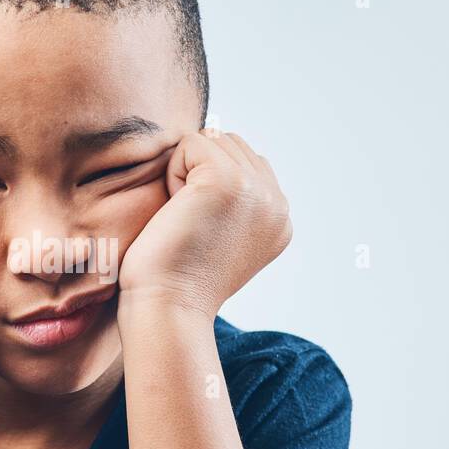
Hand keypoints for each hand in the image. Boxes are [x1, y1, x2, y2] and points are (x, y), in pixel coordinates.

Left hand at [118, 130, 291, 319]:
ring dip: (186, 172)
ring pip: (212, 141)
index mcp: (280, 218)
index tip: (201, 229)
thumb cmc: (176, 277)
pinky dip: (173, 173)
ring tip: (184, 216)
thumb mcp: (223, 235)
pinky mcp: (227, 180)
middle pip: (230, 144)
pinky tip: (176, 212)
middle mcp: (277, 203)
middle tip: (189, 222)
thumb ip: (235, 197)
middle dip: (198, 172)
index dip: (209, 183)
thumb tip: (216, 144)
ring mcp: (256, 190)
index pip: (246, 162)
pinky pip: (191, 143)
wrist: (168, 307)